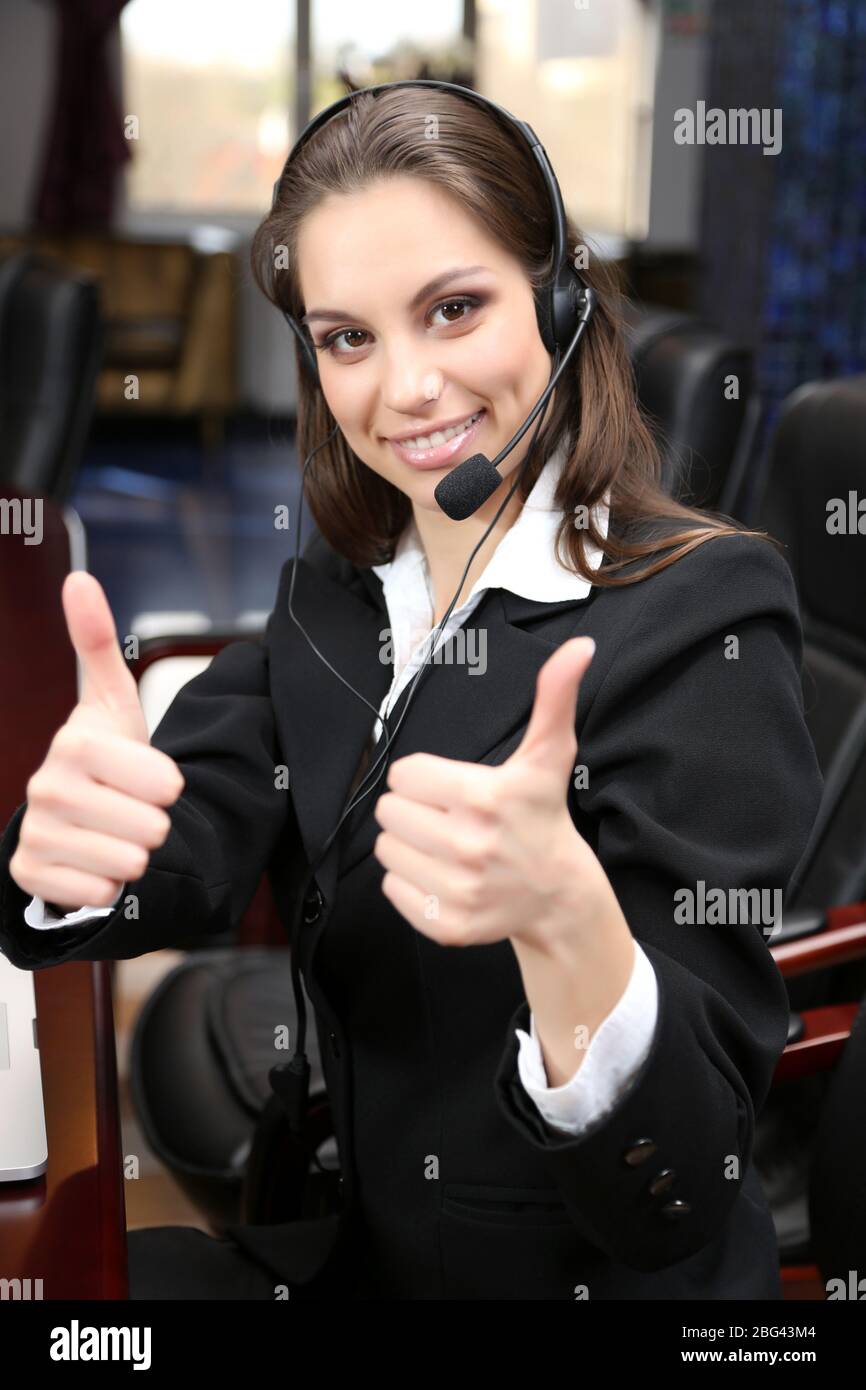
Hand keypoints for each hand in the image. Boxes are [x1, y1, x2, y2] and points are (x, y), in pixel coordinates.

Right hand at [9, 572, 184, 909]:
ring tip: (116, 833)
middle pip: (148, 827)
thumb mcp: (111, 701)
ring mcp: (35, 833)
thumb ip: (97, 644)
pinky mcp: (31, 874)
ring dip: (135, 855)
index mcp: (74, 744)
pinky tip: (95, 861)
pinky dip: (108, 885)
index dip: (168, 785)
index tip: (156, 780)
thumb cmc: (103, 755)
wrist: (71, 812)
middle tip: (132, 808)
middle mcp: (46, 788)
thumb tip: (79, 579)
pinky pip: (100, 893)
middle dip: (154, 823)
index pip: (161, 783)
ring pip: (128, 864)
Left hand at [372, 636, 614, 950]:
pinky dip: (410, 882)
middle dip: (415, 810)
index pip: (404, 774)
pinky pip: (392, 889)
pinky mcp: (448, 924)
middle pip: (390, 812)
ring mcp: (459, 889)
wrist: (558, 895)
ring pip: (386, 850)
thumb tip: (580, 646)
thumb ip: (554, 697)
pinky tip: (444, 876)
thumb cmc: (541, 817)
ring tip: (446, 846)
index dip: (424, 778)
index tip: (453, 789)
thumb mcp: (547, 756)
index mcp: (483, 797)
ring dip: (409, 845)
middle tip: (449, 818)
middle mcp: (470, 846)